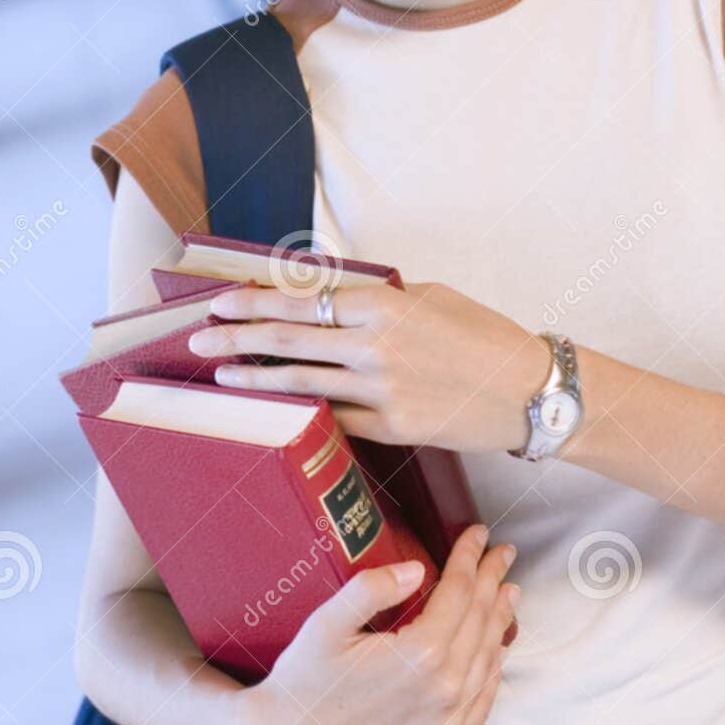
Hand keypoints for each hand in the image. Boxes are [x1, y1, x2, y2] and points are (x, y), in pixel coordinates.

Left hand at [187, 278, 549, 452]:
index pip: (302, 301)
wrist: (528, 391)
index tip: (220, 301)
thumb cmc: (483, 336)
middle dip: (235, 337)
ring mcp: (381, 391)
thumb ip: (380, 299)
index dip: (255, 302)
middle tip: (196, 337)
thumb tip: (331, 302)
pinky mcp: (392, 427)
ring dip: (254, 377)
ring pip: (302, 381)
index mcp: (384, 305)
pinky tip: (274, 407)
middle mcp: (376, 346)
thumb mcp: (431, 298)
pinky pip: (334, 417)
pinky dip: (301, 410)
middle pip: (289, 341)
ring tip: (219, 372)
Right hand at [229, 524, 519, 724]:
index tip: (478, 532)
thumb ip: (372, 589)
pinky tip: (497, 647)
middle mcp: (443, 692)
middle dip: (493, 579)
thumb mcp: (327, 623)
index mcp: (419, 656)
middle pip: (480, 621)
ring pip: (488, 659)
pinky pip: (482, 701)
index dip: (470, 557)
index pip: (459, 591)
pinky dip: (493, 668)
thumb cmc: (305, 678)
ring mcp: (447, 724)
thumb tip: (418, 569)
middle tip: (503, 552)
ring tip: (508, 591)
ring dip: (500, 620)